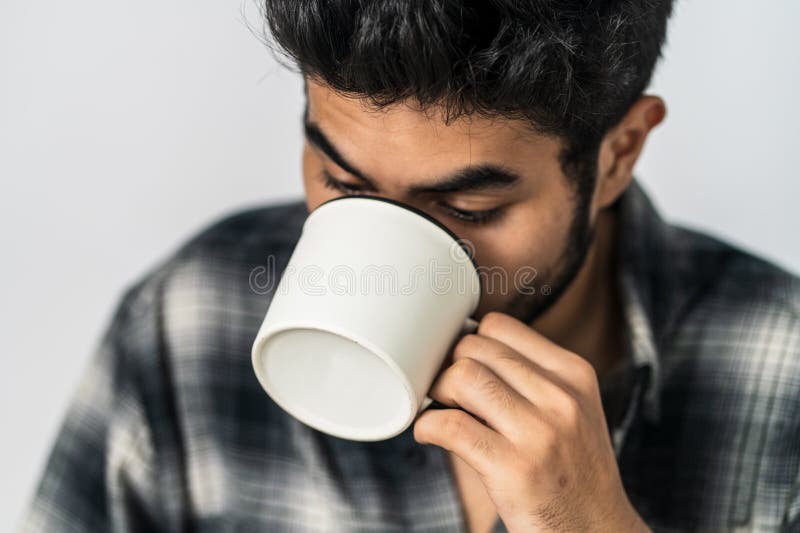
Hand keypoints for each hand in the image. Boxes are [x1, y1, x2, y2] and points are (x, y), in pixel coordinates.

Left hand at [413, 312, 648, 532]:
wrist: (597, 532)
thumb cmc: (574, 473)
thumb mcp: (573, 411)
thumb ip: (531, 378)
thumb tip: (464, 353)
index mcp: (574, 374)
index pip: (500, 327)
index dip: (469, 343)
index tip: (460, 364)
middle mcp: (560, 398)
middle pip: (474, 349)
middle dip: (448, 367)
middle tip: (445, 393)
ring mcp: (539, 433)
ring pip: (462, 377)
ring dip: (436, 392)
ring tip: (440, 410)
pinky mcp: (513, 468)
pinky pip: (451, 426)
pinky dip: (427, 426)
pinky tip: (430, 434)